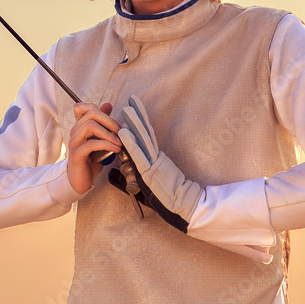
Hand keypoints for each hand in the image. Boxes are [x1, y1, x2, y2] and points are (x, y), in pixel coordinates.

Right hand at [67, 102, 121, 193]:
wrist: (80, 180)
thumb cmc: (90, 159)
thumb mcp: (98, 139)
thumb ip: (102, 123)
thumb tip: (108, 104)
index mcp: (79, 126)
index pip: (81, 107)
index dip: (98, 109)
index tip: (113, 122)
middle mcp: (75, 131)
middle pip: (91, 113)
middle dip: (110, 120)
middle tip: (120, 131)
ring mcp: (74, 142)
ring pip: (90, 126)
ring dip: (108, 133)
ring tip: (119, 142)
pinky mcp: (76, 154)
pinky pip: (91, 144)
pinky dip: (106, 145)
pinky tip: (115, 149)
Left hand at [118, 95, 202, 232]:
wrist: (185, 204)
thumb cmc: (167, 197)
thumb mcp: (149, 183)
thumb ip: (137, 174)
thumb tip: (118, 172)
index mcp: (155, 157)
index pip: (146, 135)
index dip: (140, 120)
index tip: (134, 107)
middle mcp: (155, 156)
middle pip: (144, 132)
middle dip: (137, 115)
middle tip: (130, 100)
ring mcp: (154, 162)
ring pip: (142, 139)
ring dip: (133, 123)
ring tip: (126, 108)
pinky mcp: (150, 172)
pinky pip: (139, 155)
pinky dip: (130, 143)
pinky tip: (123, 132)